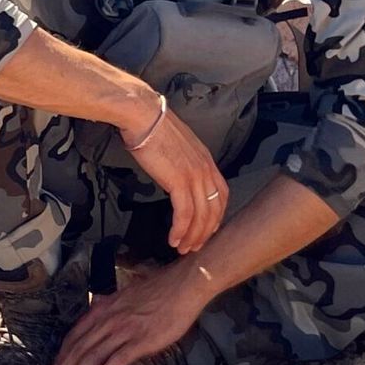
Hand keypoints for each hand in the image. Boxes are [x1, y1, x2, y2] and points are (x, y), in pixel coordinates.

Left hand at [49, 261, 208, 364]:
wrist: (181, 286)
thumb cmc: (155, 291)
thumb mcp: (122, 296)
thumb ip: (106, 305)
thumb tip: (94, 305)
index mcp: (101, 310)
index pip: (74, 336)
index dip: (62, 355)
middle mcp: (108, 320)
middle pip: (79, 348)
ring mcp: (124, 330)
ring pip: (93, 355)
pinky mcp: (142, 340)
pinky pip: (118, 359)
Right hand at [119, 96, 228, 252]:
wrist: (143, 116)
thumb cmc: (152, 126)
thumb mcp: (175, 144)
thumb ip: (181, 160)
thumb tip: (173, 171)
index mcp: (206, 160)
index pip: (221, 194)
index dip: (216, 215)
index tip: (207, 228)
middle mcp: (206, 169)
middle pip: (214, 209)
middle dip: (206, 232)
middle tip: (195, 246)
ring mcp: (194, 176)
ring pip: (201, 215)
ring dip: (192, 236)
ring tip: (183, 248)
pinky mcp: (179, 182)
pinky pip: (184, 213)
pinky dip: (180, 229)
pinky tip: (173, 239)